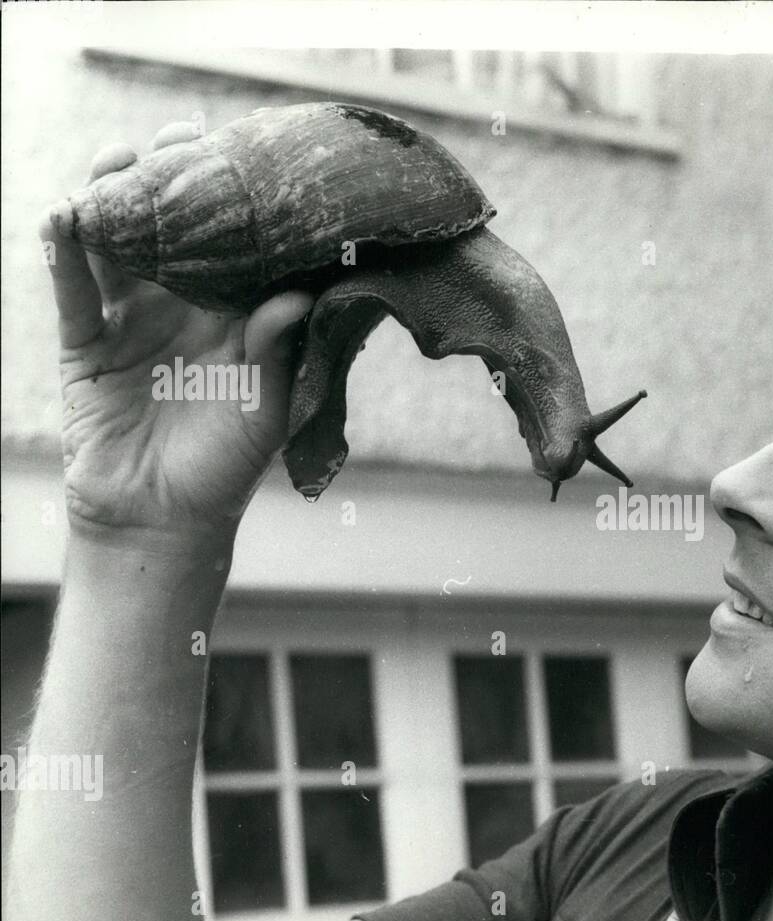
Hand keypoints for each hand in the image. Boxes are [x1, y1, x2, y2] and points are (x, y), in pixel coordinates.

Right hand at [39, 120, 314, 547]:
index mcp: (233, 318)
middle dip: (172, 183)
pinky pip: (73, 290)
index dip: (234, 203)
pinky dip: (65, 254)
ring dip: (113, 201)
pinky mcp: (85, 343)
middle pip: (171, 232)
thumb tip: (298, 294)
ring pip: (116, 247)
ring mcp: (130, 320)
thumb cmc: (226, 467)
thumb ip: (277, 351)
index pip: (233, 248)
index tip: (242, 156)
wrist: (162, 519)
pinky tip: (65, 217)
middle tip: (180, 139)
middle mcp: (181, 309)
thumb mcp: (265, 410)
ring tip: (118, 163)